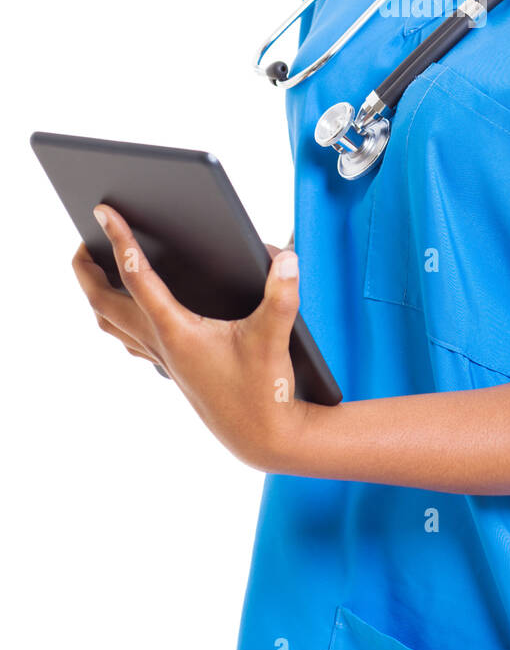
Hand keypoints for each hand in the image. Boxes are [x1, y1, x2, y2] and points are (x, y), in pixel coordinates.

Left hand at [71, 205, 307, 471]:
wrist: (262, 436)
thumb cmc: (264, 390)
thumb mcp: (274, 336)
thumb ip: (282, 295)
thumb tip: (287, 258)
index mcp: (176, 331)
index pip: (137, 278)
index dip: (119, 240)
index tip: (103, 212)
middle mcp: (160, 345)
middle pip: (104, 303)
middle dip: (87, 271)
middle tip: (82, 240)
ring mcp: (161, 359)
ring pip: (110, 324)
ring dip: (96, 295)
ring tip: (95, 270)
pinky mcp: (171, 368)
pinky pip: (128, 339)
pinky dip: (117, 318)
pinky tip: (130, 310)